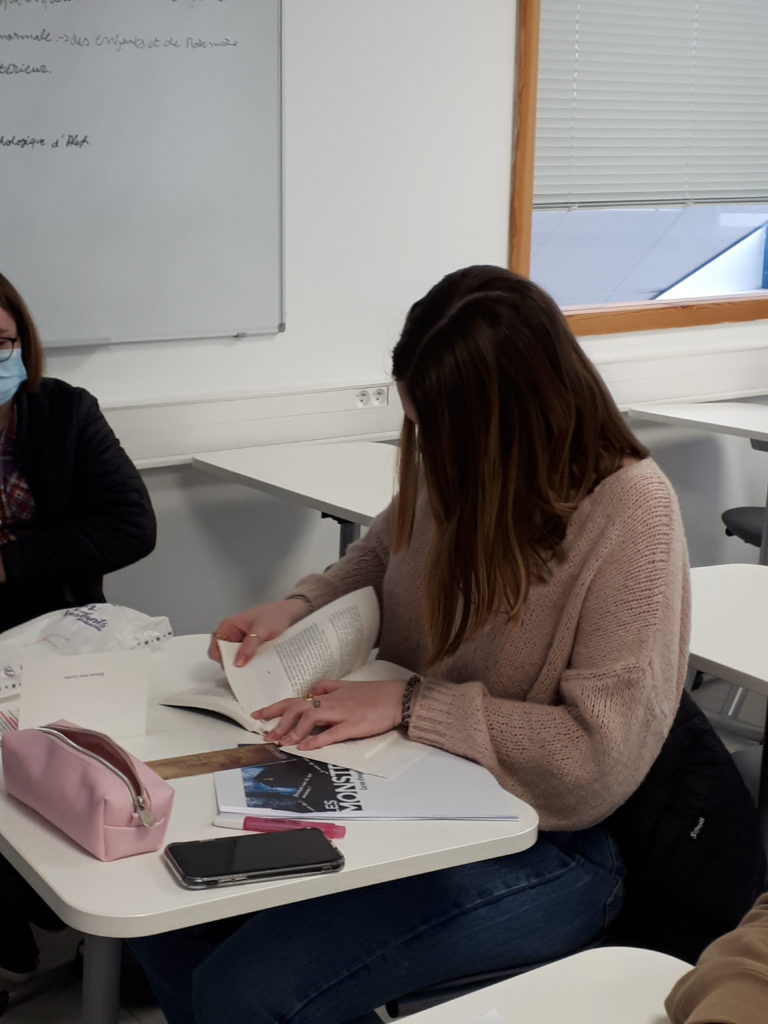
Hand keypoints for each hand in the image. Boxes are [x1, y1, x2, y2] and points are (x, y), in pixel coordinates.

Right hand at [208, 599, 309, 666]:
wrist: (291, 615)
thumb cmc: (275, 615)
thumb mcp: (261, 630)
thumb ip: (249, 646)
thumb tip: (237, 662)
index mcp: (228, 626)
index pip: (216, 648)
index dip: (222, 659)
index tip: (234, 667)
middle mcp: (232, 635)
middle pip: (225, 656)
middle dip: (234, 664)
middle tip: (246, 670)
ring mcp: (241, 643)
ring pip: (236, 660)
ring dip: (244, 665)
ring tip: (255, 667)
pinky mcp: (251, 649)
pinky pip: (247, 660)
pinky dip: (252, 664)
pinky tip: (260, 665)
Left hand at [253, 678, 406, 750]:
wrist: (397, 698)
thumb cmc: (374, 694)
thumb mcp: (347, 686)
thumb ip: (327, 687)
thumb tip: (310, 691)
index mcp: (328, 694)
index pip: (295, 699)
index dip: (275, 707)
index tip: (258, 715)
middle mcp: (331, 701)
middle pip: (297, 708)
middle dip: (278, 722)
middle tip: (266, 735)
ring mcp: (342, 713)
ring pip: (310, 718)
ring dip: (293, 731)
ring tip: (282, 743)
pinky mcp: (353, 725)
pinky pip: (331, 733)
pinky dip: (316, 740)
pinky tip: (305, 747)